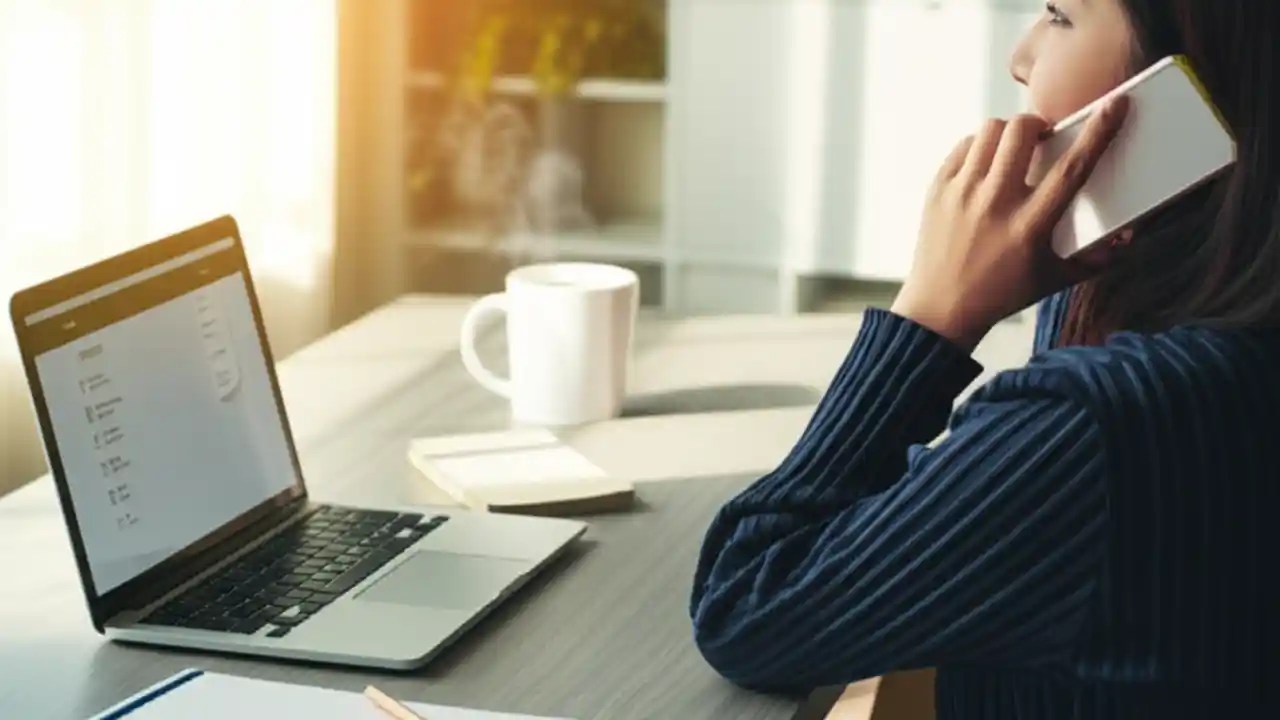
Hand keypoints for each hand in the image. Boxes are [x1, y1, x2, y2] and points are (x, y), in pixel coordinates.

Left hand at [890, 96, 1129, 350]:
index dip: (1098, 133)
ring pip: (989, 131)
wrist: (941, 310)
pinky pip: (964, 146)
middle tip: (1044, 137)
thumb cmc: (1002, 294)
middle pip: (1021, 132)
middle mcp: (994, 204)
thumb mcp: (1055, 279)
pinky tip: (987, 164)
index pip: (1071, 169)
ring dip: (1009, 132)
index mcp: (1029, 226)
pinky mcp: (938, 190)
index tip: (1115, 104)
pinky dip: (980, 146)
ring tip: (1014, 149)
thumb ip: (1097, 259)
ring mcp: (962, 194)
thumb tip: (1128, 237)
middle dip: (1038, 123)